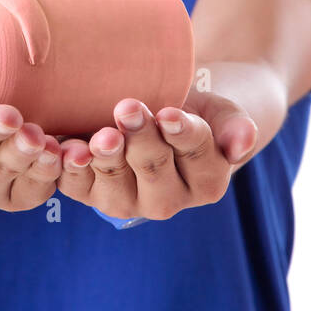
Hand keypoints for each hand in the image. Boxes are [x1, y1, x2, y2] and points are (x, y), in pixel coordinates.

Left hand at [55, 93, 257, 221]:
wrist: (160, 113)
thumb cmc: (196, 110)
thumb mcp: (221, 112)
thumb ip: (236, 126)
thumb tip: (242, 144)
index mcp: (207, 183)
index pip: (197, 158)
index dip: (182, 135)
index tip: (169, 113)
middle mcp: (167, 201)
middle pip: (154, 170)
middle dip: (141, 139)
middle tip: (128, 108)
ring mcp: (127, 202)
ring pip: (116, 186)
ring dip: (106, 159)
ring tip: (101, 136)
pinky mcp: (92, 194)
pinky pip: (78, 188)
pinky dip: (72, 170)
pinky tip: (69, 150)